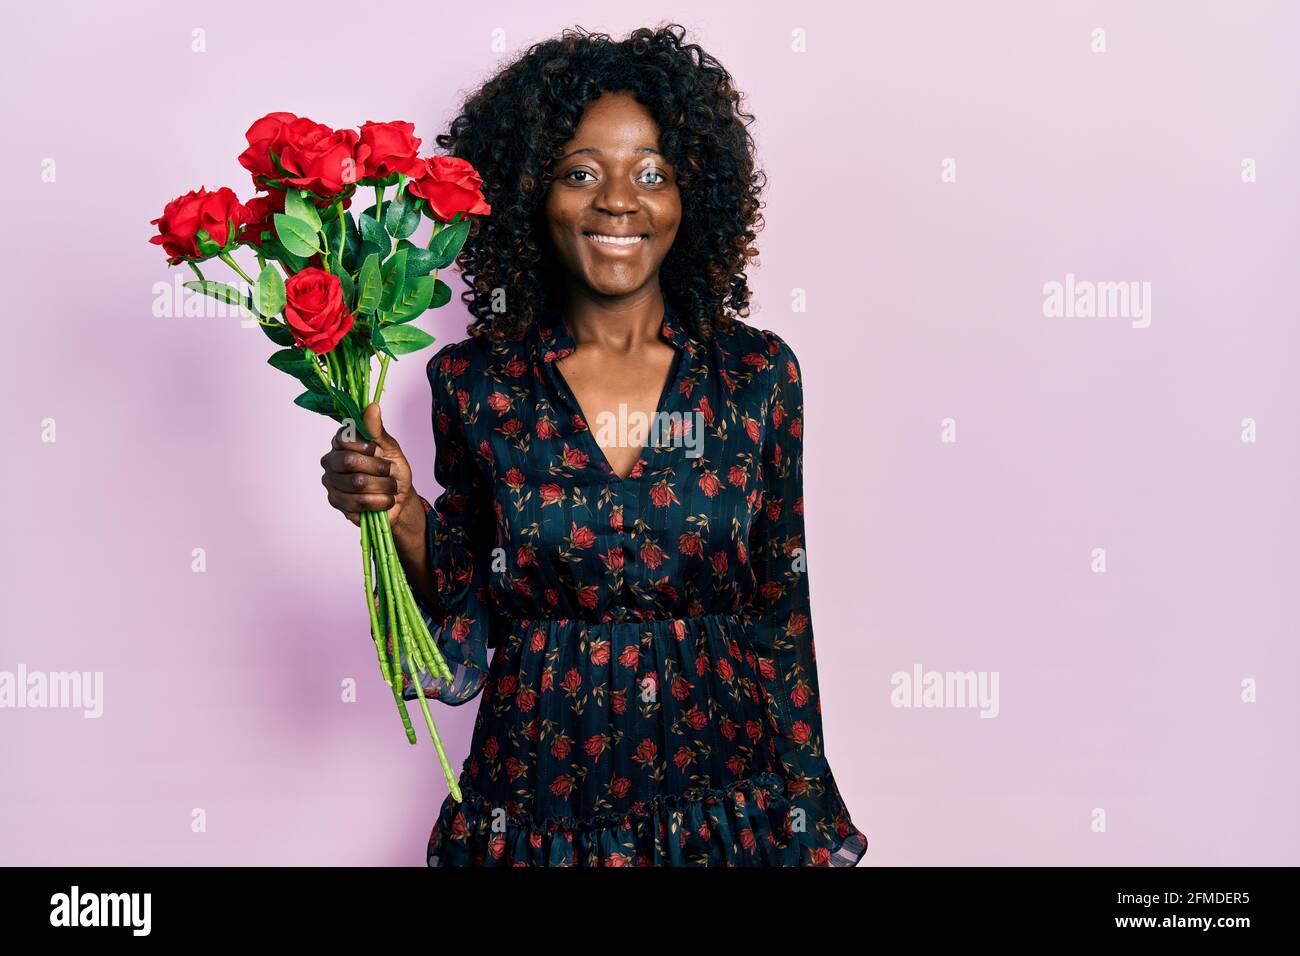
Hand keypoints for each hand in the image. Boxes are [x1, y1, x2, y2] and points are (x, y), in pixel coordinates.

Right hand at [320, 403, 417, 530]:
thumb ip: (377, 430)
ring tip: (390, 487)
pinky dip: (379, 501)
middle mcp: (331, 460)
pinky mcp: (336, 502)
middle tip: (389, 471)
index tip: (377, 450)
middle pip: (350, 461)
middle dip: (378, 468)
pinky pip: (358, 502)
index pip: (345, 439)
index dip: (366, 446)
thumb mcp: (390, 447)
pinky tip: (385, 499)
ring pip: (357, 483)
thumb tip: (372, 407)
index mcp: (341, 442)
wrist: (399, 498)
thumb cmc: (392, 470)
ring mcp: (331, 482)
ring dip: (383, 486)